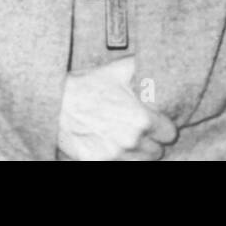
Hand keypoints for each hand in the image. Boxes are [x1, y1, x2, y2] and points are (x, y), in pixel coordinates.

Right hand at [57, 56, 177, 160]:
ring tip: (124, 136)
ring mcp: (116, 155)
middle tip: (138, 128)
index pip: (169, 133)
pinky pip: (122, 165)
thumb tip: (160, 61)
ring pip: (142, 161)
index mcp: (142, 119)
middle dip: (150, 140)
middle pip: (157, 150)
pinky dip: (119, 157)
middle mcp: (132, 141)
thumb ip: (143, 70)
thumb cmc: (87, 86)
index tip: (155, 121)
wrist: (55, 102)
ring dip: (137, 151)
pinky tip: (110, 143)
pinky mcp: (100, 163)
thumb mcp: (117, 71)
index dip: (163, 126)